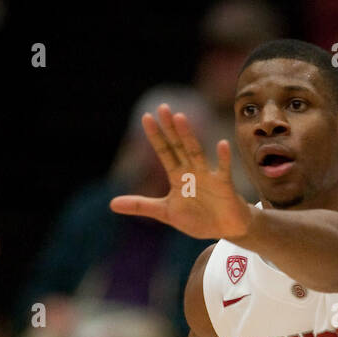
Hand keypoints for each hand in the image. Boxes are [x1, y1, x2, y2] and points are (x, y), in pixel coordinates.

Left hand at [109, 105, 250, 241]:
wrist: (226, 228)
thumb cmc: (198, 218)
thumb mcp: (166, 213)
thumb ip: (141, 205)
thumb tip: (111, 204)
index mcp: (177, 175)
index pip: (164, 152)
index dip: (156, 136)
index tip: (146, 117)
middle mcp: (192, 170)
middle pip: (179, 146)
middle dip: (170, 129)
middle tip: (163, 108)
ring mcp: (208, 176)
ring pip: (196, 152)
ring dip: (188, 136)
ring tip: (180, 118)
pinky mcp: (224, 185)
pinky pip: (223, 170)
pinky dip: (223, 158)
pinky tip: (221, 144)